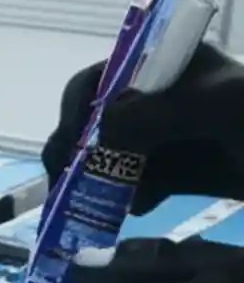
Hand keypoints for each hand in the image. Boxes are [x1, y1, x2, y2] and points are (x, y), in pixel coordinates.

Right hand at [41, 43, 243, 214]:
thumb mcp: (221, 107)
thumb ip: (161, 113)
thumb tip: (99, 130)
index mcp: (172, 67)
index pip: (104, 76)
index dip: (77, 106)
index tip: (71, 141)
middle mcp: (162, 100)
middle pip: (97, 121)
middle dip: (77, 151)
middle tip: (62, 183)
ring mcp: (169, 138)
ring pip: (111, 158)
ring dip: (92, 182)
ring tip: (80, 207)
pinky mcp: (180, 174)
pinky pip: (136, 186)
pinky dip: (123, 202)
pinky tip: (124, 215)